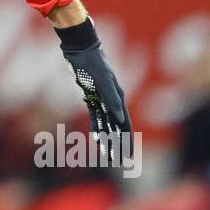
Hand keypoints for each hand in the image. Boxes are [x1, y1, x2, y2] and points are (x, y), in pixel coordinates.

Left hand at [56, 18, 130, 155]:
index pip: (124, 124)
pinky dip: (97, 127)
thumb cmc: (92, 63)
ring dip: (108, 139)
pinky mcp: (91, 95)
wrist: (80, 48)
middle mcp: (113, 99)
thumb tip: (120, 119)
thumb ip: (112, 99)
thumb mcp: (101, 81)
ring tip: (108, 155)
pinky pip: (95, 116)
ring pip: (106, 123)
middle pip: (117, 127)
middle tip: (119, 162)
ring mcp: (102, 98)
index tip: (129, 156)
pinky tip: (97, 138)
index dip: (127, 141)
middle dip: (119, 145)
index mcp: (119, 97)